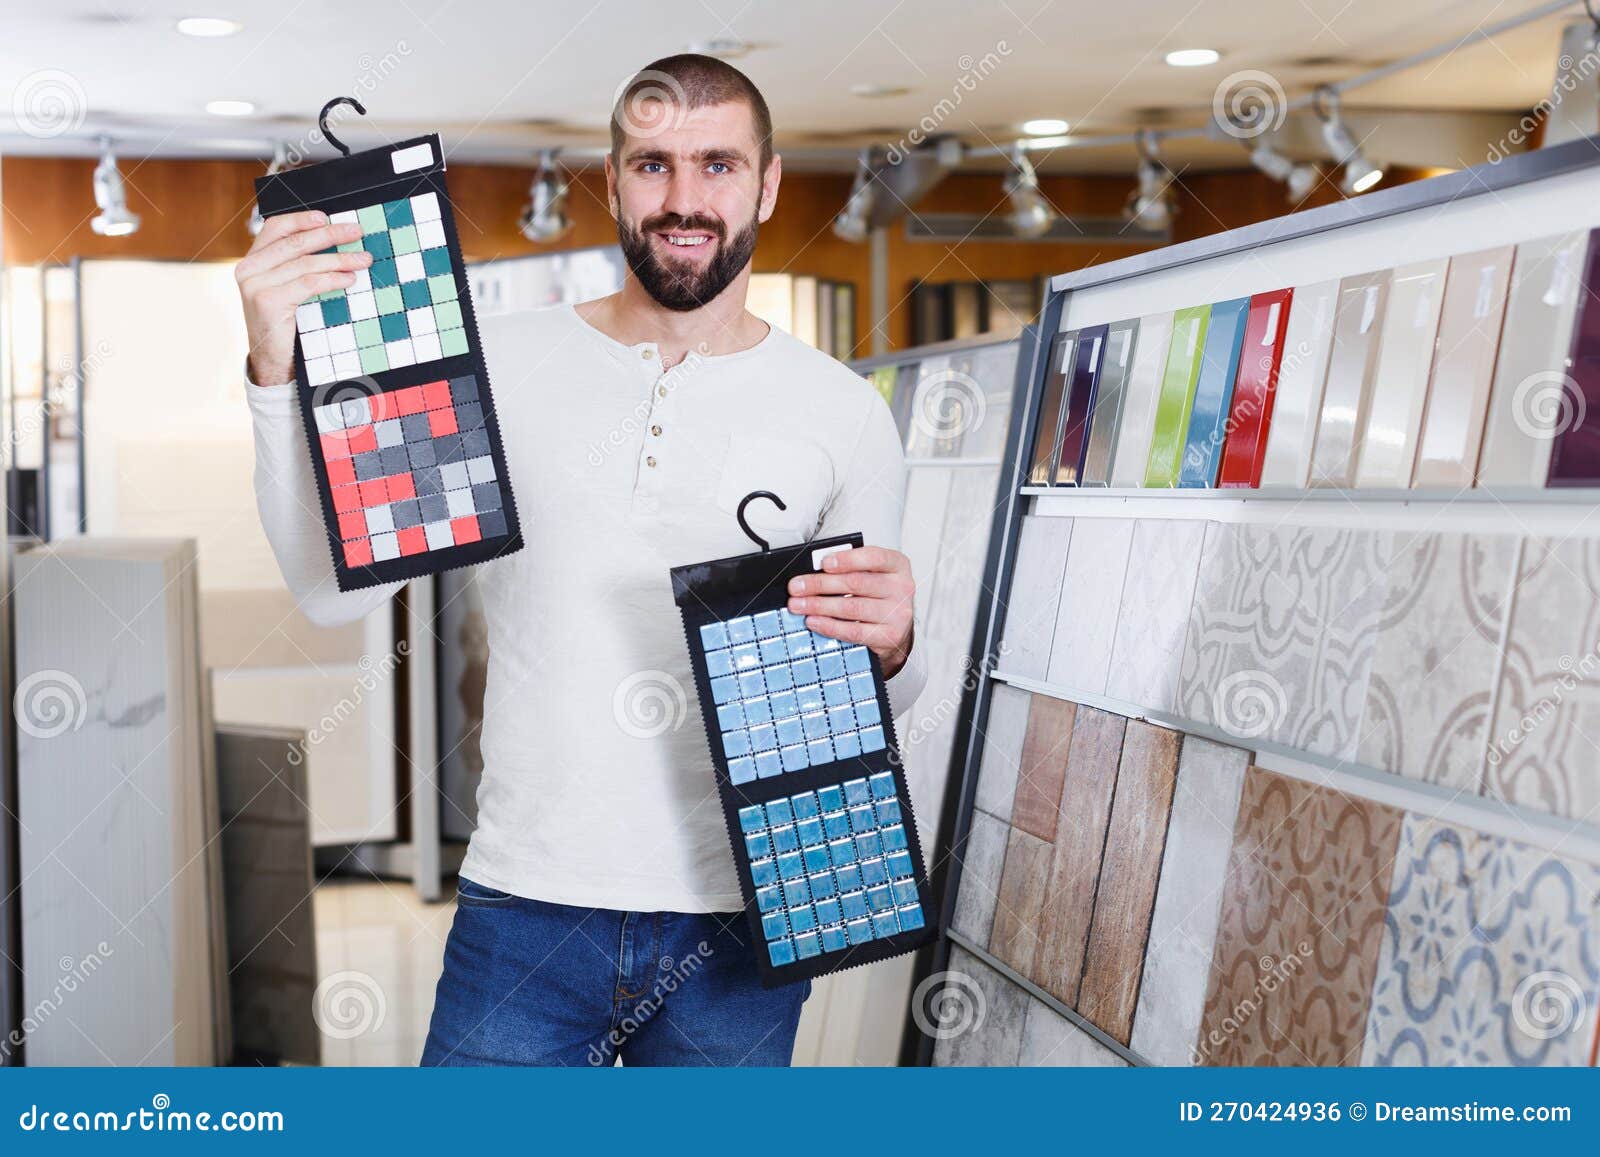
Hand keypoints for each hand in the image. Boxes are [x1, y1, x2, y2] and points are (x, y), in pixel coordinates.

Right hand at [235, 209, 373, 385]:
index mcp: (251, 261)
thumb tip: (334, 242)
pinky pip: (308, 283)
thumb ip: (296, 266)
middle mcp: (248, 269)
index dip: (302, 219)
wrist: (271, 361)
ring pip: (305, 263)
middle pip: (295, 242)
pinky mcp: (268, 302)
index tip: (327, 217)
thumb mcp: (286, 289)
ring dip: (339, 259)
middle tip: (357, 232)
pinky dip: (332, 279)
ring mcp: (255, 285)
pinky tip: (349, 280)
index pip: (275, 228)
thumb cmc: (284, 323)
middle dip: (330, 235)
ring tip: (362, 260)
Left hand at [787, 546, 914, 677]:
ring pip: (852, 608)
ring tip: (798, 605)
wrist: (898, 628)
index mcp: (897, 565)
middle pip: (856, 583)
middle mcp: (901, 588)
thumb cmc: (879, 595)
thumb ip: (849, 569)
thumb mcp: (871, 574)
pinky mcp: (889, 636)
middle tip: (796, 587)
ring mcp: (897, 614)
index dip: (847, 559)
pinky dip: (830, 626)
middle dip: (820, 584)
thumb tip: (813, 571)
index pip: (874, 557)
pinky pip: (854, 631)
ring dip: (819, 606)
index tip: (824, 563)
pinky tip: (814, 621)